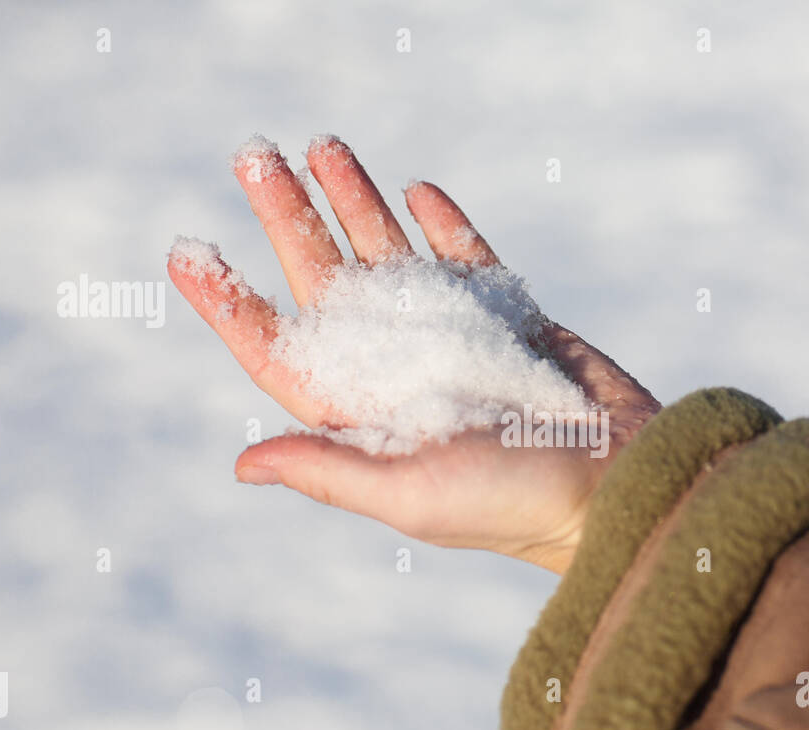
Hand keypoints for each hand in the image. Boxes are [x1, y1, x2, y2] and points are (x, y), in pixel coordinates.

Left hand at [168, 135, 658, 573]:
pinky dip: (442, 223)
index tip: (188, 252)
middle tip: (254, 157)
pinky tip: (414, 189)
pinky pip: (466, 259)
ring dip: (355, 203)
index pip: (282, 351)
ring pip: (391, 258)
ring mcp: (454, 342)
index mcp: (367, 417)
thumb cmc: (513, 504)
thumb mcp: (412, 494)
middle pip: (327, 285)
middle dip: (289, 220)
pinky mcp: (510, 319)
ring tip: (324, 146)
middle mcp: (400, 374)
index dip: (232, 305)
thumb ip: (331, 470)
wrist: (620, 481)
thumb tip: (242, 463)